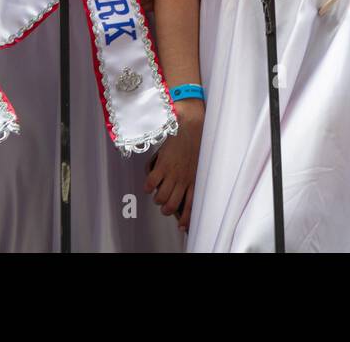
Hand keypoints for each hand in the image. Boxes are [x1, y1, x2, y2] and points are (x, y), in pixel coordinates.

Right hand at [145, 99, 203, 230]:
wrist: (192, 124)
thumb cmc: (198, 140)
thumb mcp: (201, 161)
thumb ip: (196, 172)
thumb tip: (191, 181)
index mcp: (195, 180)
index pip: (192, 206)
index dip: (185, 219)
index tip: (181, 225)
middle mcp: (184, 180)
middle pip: (171, 206)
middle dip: (165, 208)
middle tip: (164, 203)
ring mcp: (174, 173)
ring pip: (161, 198)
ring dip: (156, 198)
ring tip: (156, 192)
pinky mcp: (164, 165)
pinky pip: (151, 183)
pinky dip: (147, 187)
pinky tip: (148, 183)